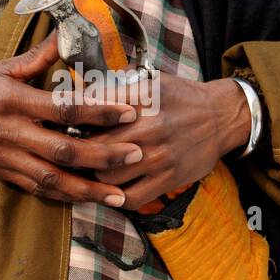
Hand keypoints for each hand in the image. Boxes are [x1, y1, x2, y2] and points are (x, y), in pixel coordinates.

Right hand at [0, 31, 144, 207]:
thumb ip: (36, 58)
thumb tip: (66, 36)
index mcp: (14, 100)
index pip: (64, 108)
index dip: (98, 112)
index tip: (128, 112)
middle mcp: (12, 132)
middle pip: (64, 149)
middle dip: (104, 156)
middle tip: (138, 154)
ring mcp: (6, 157)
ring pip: (53, 179)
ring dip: (88, 189)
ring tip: (119, 195)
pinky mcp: (2, 173)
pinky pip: (37, 189)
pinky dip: (64, 197)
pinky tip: (87, 200)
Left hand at [82, 73, 250, 212]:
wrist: (222, 116)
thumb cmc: (179, 97)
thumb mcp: (149, 80)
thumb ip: (114, 86)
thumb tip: (77, 94)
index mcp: (139, 99)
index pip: (90, 112)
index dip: (68, 122)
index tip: (57, 127)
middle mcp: (148, 128)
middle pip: (92, 148)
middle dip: (76, 152)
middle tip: (67, 154)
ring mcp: (159, 157)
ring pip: (107, 177)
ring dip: (93, 176)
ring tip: (87, 173)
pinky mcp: (169, 179)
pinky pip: (131, 199)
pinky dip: (115, 199)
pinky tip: (109, 192)